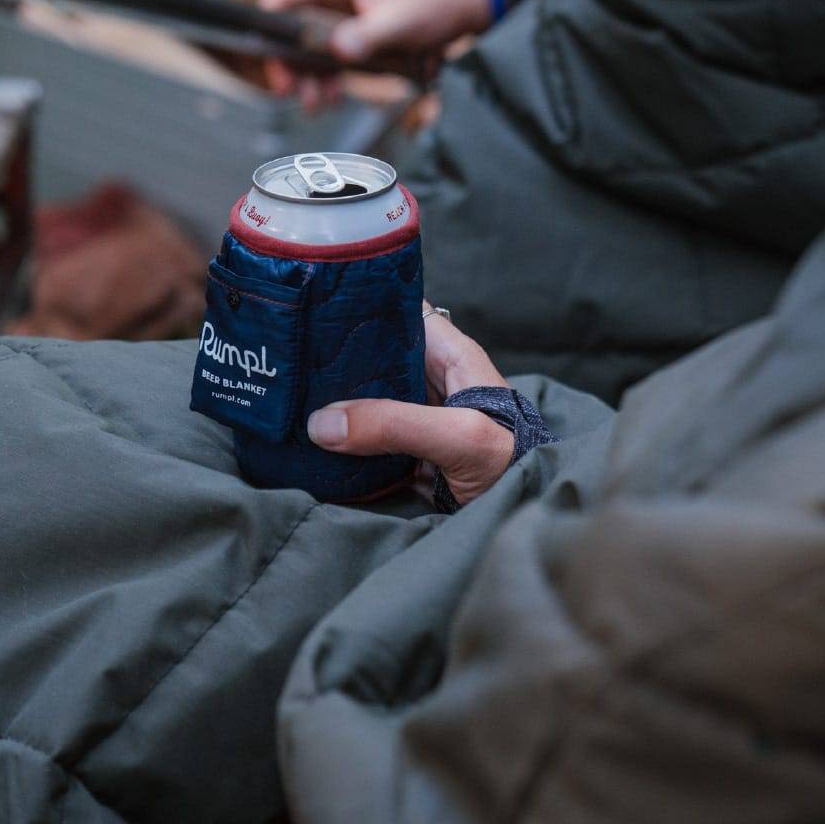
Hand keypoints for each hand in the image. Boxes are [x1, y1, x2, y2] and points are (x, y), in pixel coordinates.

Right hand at [258, 0, 492, 110]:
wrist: (461, 6)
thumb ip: (368, 35)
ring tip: (316, 103)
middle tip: (289, 91)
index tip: (265, 56)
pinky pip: (326, 53)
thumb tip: (337, 51)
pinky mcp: (349, 28)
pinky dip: (326, 75)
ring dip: (307, 74)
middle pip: (290, 23)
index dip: (268, 23)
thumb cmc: (435, 2)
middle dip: (288, 60)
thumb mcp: (403, 21)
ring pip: (305, 44)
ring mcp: (339, 8)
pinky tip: (333, 97)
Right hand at [305, 303, 513, 505]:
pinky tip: (312, 444)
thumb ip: (394, 424)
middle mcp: (435, 382)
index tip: (317, 307)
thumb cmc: (515, 465)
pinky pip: (370, 440)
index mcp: (453, 357)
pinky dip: (345, 443)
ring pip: (369, 400)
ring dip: (337, 405)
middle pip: (377, 357)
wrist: (534, 519)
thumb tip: (322, 424)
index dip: (366, 304)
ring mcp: (422, 420)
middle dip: (338, 360)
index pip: (404, 312)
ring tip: (290, 400)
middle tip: (290, 360)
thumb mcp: (460, 437)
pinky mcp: (412, 456)